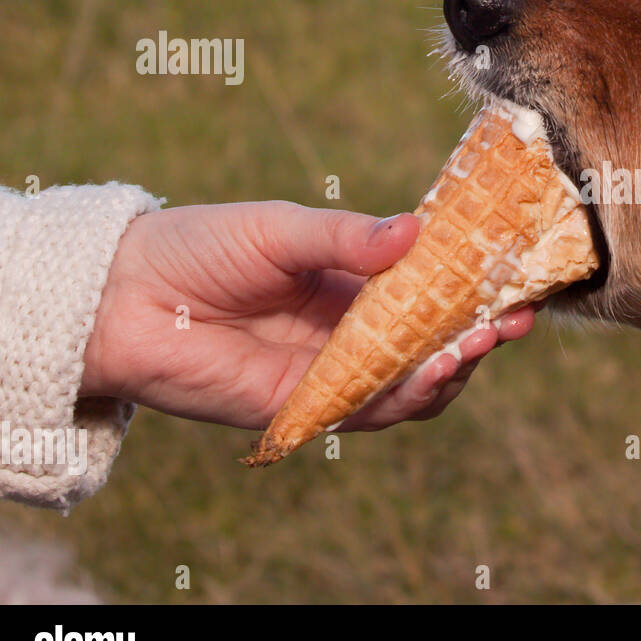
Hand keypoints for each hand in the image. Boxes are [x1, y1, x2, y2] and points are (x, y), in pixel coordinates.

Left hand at [81, 201, 533, 430]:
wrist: (125, 298)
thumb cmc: (201, 247)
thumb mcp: (282, 229)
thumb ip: (346, 237)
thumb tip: (417, 231)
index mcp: (354, 283)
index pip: (431, 292)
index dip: (476, 289)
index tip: (515, 277)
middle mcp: (352, 332)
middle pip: (434, 344)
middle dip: (479, 335)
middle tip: (513, 319)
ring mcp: (334, 371)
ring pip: (413, 385)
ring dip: (453, 370)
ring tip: (478, 344)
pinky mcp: (307, 408)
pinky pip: (371, 411)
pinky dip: (409, 396)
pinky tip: (433, 370)